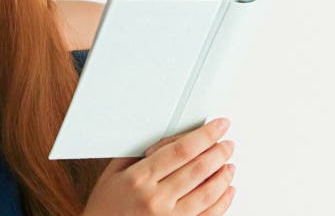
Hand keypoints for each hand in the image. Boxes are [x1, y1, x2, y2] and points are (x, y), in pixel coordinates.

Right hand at [82, 118, 235, 215]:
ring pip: (208, 193)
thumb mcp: (113, 174)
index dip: (204, 135)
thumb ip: (138, 153)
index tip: (218, 126)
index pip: (181, 151)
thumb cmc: (105, 207)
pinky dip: (223, 202)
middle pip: (198, 169)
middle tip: (228, 142)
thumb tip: (169, 138)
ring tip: (230, 163)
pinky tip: (227, 190)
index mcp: (139, 179)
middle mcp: (156, 199)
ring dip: (224, 175)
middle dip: (218, 152)